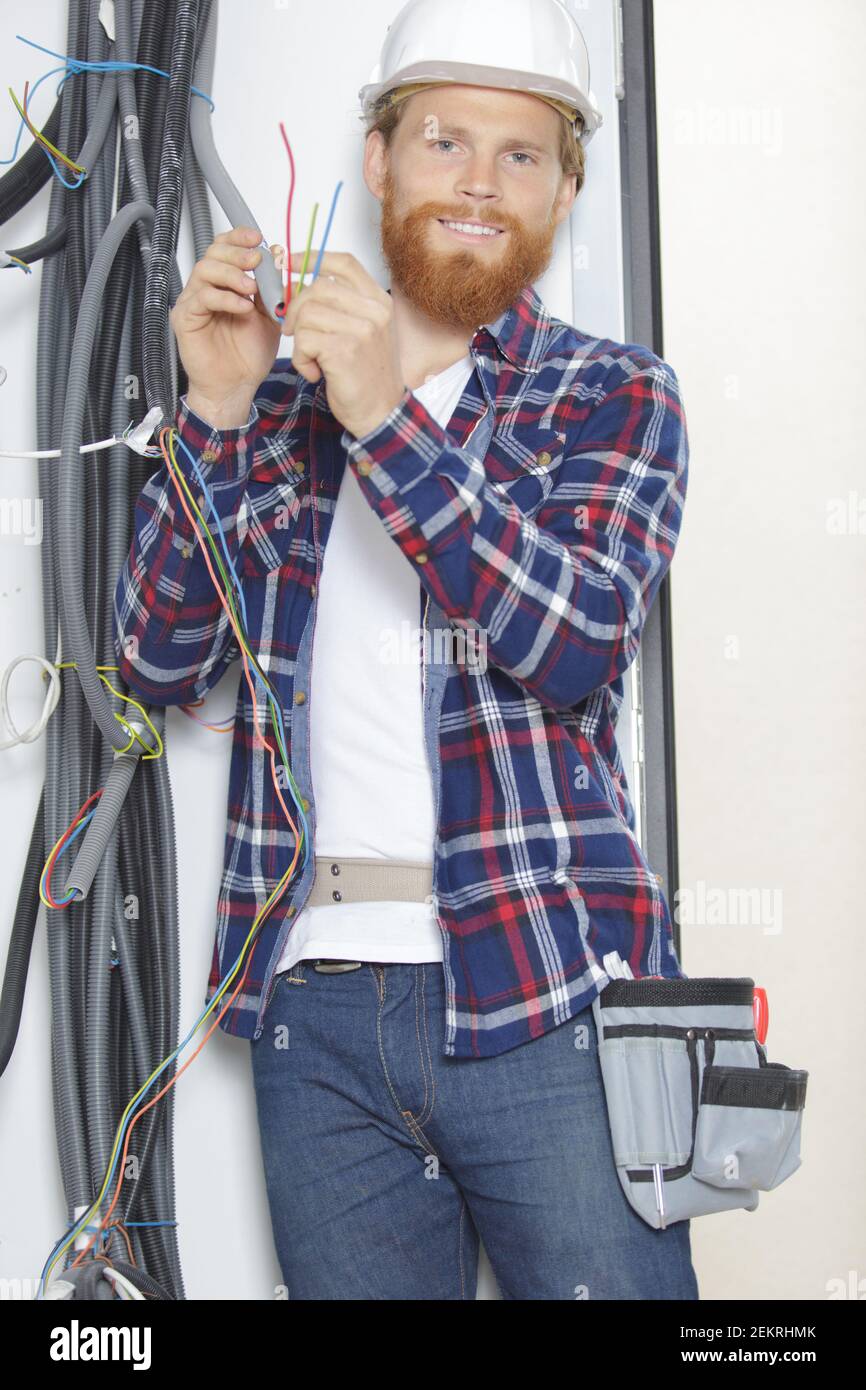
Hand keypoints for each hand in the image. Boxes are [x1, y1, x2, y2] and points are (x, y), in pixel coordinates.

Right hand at [170, 226, 281, 419]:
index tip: (258, 238)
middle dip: (236, 252)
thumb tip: (279, 260)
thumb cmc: (248, 355)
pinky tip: (241, 307)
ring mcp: (194, 302)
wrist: (236, 387)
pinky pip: (201, 298)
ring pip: (205, 270)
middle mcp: (207, 288)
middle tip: (256, 260)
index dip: (239, 238)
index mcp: (226, 284)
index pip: (226, 248)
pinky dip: (224, 298)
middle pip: (213, 253)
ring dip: (231, 274)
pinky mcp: (185, 318)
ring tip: (250, 288)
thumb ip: (272, 291)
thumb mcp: (270, 317)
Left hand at [280, 251, 405, 437]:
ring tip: (313, 360)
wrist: (381, 413)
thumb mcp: (364, 332)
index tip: (289, 263)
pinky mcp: (345, 350)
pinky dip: (301, 359)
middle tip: (294, 332)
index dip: (312, 258)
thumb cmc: (367, 376)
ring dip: (299, 340)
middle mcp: (375, 311)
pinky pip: (304, 340)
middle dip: (295, 309)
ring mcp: (362, 329)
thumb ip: (342, 306)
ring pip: (306, 314)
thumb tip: (300, 282)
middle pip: (317, 288)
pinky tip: (316, 372)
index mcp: (379, 301)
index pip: (343, 263)